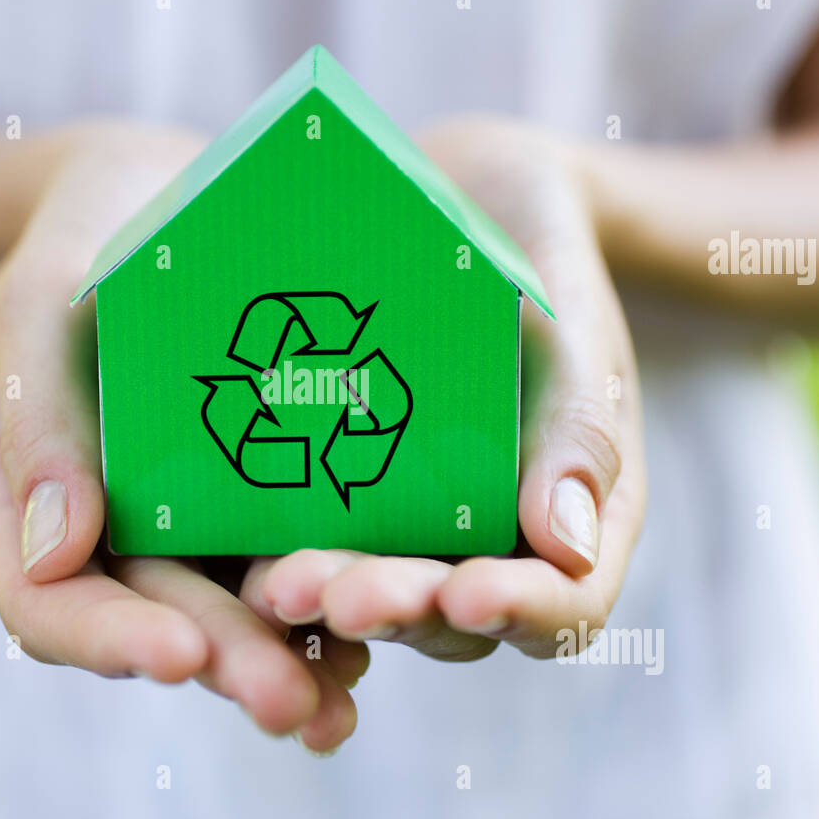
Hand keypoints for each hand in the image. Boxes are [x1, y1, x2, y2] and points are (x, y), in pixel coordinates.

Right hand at [0, 122, 363, 750]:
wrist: (163, 193)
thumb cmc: (83, 236)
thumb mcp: (40, 302)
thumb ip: (34, 413)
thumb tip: (52, 555)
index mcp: (22, 498)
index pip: (46, 602)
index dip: (110, 639)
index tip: (181, 655)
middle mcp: (102, 529)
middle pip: (154, 622)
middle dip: (225, 665)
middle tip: (294, 706)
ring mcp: (178, 520)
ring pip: (226, 612)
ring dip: (287, 663)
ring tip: (348, 697)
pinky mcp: (249, 498)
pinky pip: (283, 561)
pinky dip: (327, 605)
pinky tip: (386, 628)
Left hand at [260, 116, 646, 659]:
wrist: (464, 199)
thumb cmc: (540, 253)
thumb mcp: (576, 322)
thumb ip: (582, 424)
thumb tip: (568, 545)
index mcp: (571, 515)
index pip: (565, 604)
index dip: (524, 614)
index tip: (470, 595)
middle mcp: (494, 542)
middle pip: (454, 620)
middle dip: (400, 611)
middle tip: (341, 599)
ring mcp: (416, 528)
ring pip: (380, 598)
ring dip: (330, 598)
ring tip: (276, 584)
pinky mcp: (345, 496)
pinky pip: (317, 542)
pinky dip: (280, 554)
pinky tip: (236, 547)